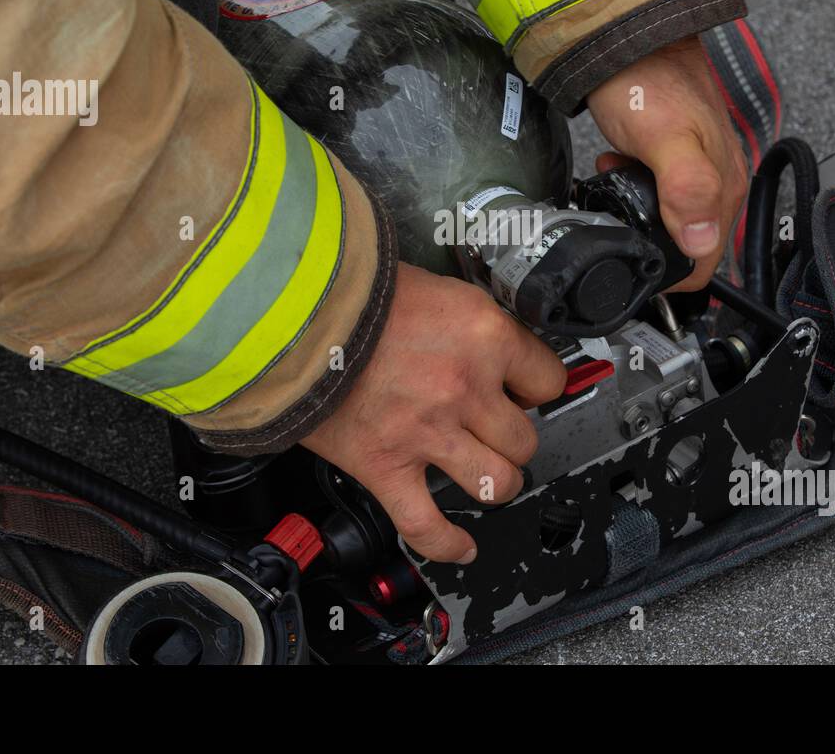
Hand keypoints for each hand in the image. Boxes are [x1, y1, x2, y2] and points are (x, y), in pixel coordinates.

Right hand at [300, 263, 566, 563]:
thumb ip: (468, 323)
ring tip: (485, 475)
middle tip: (496, 429)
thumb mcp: (435, 287)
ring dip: (495, 483)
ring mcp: (428, 432)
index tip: (525, 391)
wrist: (287, 313)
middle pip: (524, 439)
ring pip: (496, 483)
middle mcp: (463, 387)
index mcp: (482, 336)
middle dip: (513, 437)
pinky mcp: (386, 466)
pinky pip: (427, 524)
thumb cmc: (352, 292)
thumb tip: (487, 344)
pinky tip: (461, 546)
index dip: (536, 387)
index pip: (547, 379)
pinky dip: (447, 543)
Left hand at [586, 35, 749, 290]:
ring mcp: (697, 168)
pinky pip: (657, 193)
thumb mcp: (665, 139)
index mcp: (723, 187)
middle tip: (620, 211)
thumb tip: (701, 242)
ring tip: (616, 184)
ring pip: (669, 219)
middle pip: (687, 245)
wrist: (631, 33)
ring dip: (638, 213)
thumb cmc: (646, 80)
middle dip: (648, 238)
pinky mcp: (675, 155)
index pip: (704, 265)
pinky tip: (617, 167)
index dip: (667, 274)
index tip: (633, 257)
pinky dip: (632, 189)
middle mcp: (718, 182)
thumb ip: (687, 190)